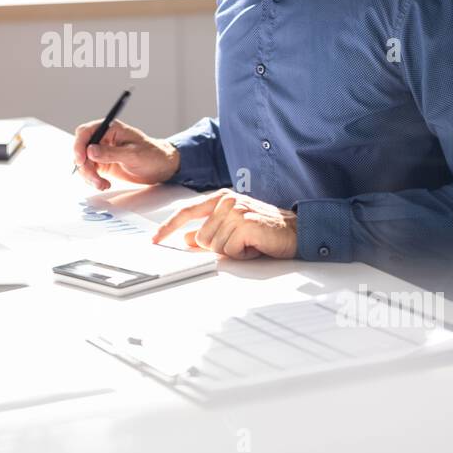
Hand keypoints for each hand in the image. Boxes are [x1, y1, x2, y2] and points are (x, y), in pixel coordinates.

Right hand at [72, 118, 179, 190]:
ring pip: (84, 163)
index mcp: (111, 129)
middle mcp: (104, 139)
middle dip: (84, 165)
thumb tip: (90, 151)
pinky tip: (104, 184)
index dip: (79, 145)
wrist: (162, 167)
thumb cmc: (152, 155)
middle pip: (81, 149)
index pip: (85, 132)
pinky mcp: (104, 164)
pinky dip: (93, 180)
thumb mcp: (133, 155)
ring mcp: (102, 152)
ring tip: (102, 184)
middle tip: (94, 178)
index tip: (80, 160)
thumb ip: (111, 153)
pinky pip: (90, 172)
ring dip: (89, 176)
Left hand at [153, 189, 297, 259]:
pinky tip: (254, 245)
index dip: (168, 227)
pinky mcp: (244, 224)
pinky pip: (229, 250)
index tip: (155, 239)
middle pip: (202, 238)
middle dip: (220, 247)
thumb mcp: (232, 228)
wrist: (296, 230)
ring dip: (232, 251)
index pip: (187, 211)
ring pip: (215, 246)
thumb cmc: (266, 230)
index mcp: (221, 198)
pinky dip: (242, 254)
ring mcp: (235, 211)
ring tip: (249, 243)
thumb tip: (187, 239)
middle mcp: (226, 201)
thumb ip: (208, 231)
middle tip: (241, 242)